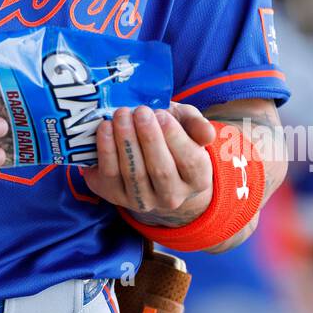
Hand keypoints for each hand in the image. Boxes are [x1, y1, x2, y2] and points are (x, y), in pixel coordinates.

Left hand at [83, 102, 214, 224]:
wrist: (147, 156)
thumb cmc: (170, 135)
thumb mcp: (186, 124)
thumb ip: (197, 125)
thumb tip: (207, 134)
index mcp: (197, 178)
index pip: (190, 161)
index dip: (174, 137)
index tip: (161, 114)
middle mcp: (172, 196)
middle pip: (161, 170)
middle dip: (148, 138)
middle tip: (139, 111)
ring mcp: (144, 200)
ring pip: (135, 174)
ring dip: (126, 141)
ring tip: (121, 115)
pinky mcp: (116, 196)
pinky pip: (111, 175)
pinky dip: (106, 150)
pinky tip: (105, 128)